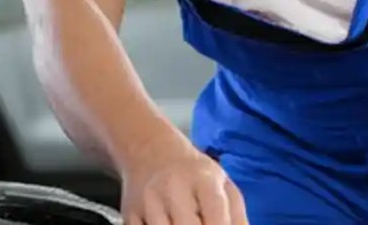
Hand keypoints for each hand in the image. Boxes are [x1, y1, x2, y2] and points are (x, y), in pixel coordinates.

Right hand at [119, 137, 247, 224]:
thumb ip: (238, 217)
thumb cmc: (194, 173)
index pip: (216, 217)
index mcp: (203, 180)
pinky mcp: (129, 213)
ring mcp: (149, 201)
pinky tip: (166, 223)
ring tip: (184, 223)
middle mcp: (174, 188)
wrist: (150, 150)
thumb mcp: (223, 184)